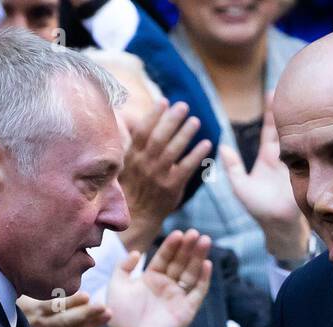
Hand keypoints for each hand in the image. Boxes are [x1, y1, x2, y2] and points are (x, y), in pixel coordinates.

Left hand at [104, 229, 211, 326]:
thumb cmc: (119, 316)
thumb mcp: (116, 286)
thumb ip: (123, 267)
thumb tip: (136, 252)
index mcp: (152, 277)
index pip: (165, 257)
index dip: (172, 245)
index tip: (178, 233)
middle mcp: (167, 285)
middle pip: (181, 262)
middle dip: (188, 247)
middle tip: (195, 232)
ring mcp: (178, 297)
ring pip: (191, 273)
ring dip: (198, 257)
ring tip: (204, 241)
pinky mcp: (187, 310)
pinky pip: (198, 292)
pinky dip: (203, 279)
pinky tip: (207, 264)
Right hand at [119, 99, 213, 253]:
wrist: (137, 219)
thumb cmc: (134, 189)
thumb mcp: (126, 167)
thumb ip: (132, 146)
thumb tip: (130, 121)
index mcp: (132, 157)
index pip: (142, 131)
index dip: (153, 115)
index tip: (164, 101)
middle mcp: (144, 165)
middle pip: (159, 137)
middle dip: (171, 120)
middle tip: (183, 105)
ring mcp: (158, 176)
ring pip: (173, 150)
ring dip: (185, 134)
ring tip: (196, 121)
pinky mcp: (171, 187)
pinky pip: (186, 168)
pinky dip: (197, 155)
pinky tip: (207, 144)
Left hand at [219, 97, 308, 260]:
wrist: (280, 226)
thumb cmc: (259, 208)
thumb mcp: (242, 187)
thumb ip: (233, 167)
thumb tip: (221, 147)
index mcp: (269, 157)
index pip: (270, 129)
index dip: (271, 111)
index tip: (272, 91)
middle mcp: (287, 156)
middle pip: (290, 126)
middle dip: (291, 107)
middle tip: (295, 84)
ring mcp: (301, 162)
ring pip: (304, 135)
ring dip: (307, 118)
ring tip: (309, 97)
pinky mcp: (311, 170)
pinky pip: (315, 151)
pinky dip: (319, 137)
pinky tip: (324, 122)